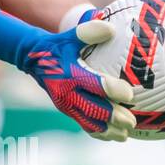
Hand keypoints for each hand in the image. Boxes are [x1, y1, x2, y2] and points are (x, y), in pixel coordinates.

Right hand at [22, 18, 134, 141]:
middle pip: (93, 109)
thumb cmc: (58, 46)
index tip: (130, 94)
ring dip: (108, 130)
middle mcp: (67, 93)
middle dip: (113, 117)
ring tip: (125, 135)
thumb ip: (88, 31)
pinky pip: (83, 124)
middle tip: (132, 122)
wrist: (33, 60)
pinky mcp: (67, 110)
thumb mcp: (69, 36)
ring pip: (89, 122)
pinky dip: (98, 132)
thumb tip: (111, 28)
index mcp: (70, 74)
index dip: (112, 90)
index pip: (94, 84)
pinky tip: (113, 136)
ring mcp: (66, 105)